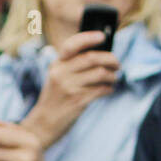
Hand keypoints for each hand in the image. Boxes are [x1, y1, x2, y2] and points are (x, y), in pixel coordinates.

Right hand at [23, 30, 119, 148]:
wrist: (43, 124)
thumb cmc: (55, 100)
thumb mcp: (57, 79)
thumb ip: (72, 66)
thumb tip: (101, 56)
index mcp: (56, 65)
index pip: (72, 44)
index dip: (89, 37)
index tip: (103, 36)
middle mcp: (61, 73)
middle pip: (92, 58)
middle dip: (111, 59)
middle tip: (117, 64)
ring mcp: (69, 87)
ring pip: (100, 73)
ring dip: (112, 75)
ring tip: (113, 78)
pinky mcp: (78, 101)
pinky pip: (101, 89)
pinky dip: (109, 88)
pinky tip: (108, 89)